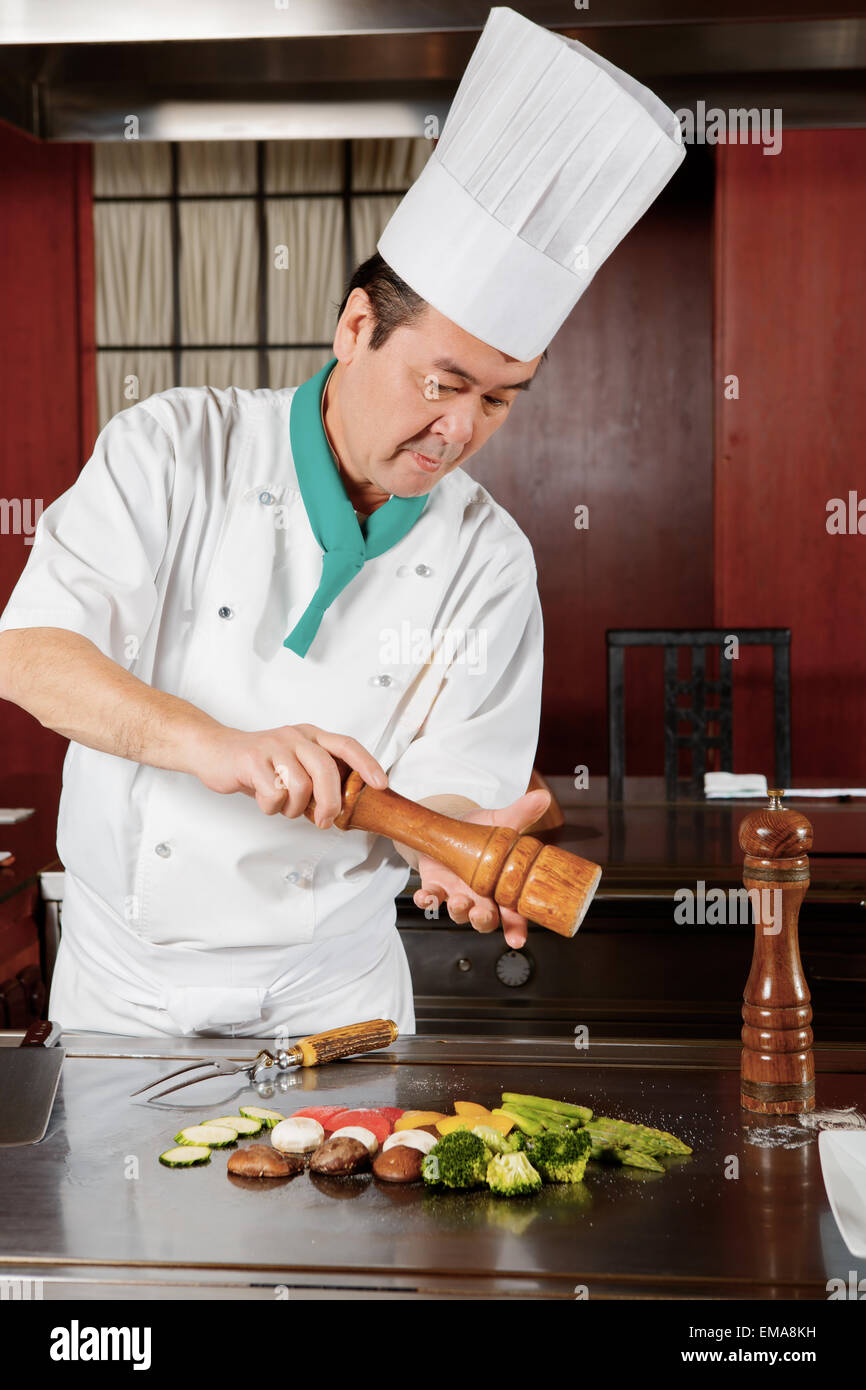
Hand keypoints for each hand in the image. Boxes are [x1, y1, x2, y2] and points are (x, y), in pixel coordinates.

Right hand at [192, 722, 386, 824]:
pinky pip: (273, 794)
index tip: (381, 784)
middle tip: (326, 820)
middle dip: (330, 802)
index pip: (346, 745)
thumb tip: (343, 807)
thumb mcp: (292, 764)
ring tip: (283, 806)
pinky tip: (264, 801)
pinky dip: (271, 807)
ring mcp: (273, 746)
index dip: (367, 764)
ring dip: (293, 808)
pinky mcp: (252, 759)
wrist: (214, 751)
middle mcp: (295, 737)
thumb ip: (316, 778)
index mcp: (310, 736)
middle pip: (326, 770)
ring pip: (300, 786)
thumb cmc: (258, 763)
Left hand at [413, 788, 550, 948]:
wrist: (452, 826)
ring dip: (459, 910)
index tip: (517, 939)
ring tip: (459, 900)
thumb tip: (543, 798)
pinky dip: (426, 900)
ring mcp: (457, 894)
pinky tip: (425, 896)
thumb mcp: (502, 822)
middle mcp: (481, 897)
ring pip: (459, 912)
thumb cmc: (482, 833)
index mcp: (502, 888)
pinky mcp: (435, 886)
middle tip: (483, 915)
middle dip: (484, 921)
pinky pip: (429, 899)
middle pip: (486, 920)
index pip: (513, 915)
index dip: (516, 929)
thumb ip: (521, 814)